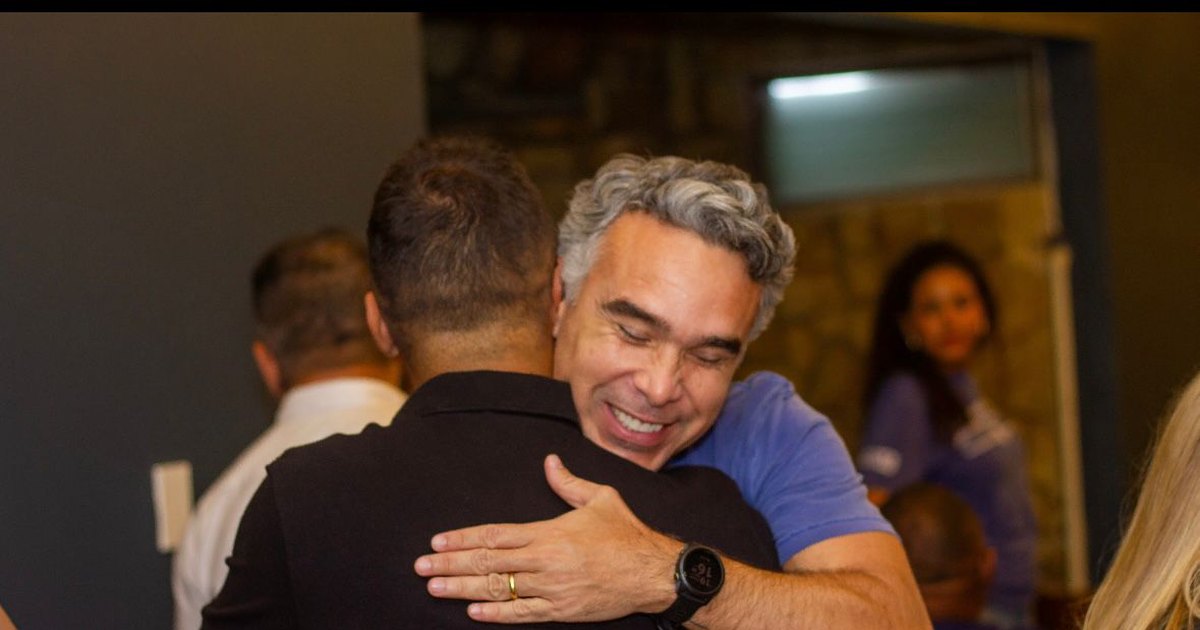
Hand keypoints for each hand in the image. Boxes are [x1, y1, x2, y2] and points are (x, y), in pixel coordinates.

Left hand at [413, 454, 682, 623]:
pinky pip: (523, 614)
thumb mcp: (601, 498)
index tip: (437, 543)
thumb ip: (569, 483)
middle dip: (450, 565)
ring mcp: (551, 588)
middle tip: (421, 568)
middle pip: (487, 563)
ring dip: (462, 589)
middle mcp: (545, 561)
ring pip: (498, 589)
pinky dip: (497, 614)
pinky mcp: (562, 610)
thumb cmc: (627, 533)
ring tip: (435, 588)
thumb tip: (550, 462)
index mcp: (549, 532)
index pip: (495, 535)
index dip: (462, 539)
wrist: (653, 572)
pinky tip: (473, 613)